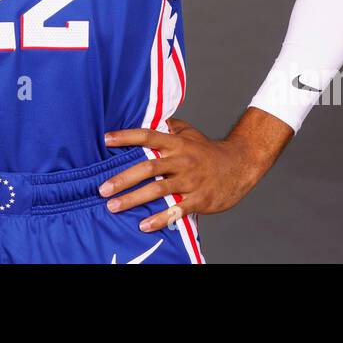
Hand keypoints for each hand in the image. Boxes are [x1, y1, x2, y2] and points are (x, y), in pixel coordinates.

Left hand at [99, 117, 262, 232]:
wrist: (240, 165)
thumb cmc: (208, 151)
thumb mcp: (189, 133)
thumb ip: (168, 127)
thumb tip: (146, 117)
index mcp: (177, 143)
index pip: (148, 136)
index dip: (126, 137)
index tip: (105, 139)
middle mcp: (182, 160)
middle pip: (148, 167)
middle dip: (123, 178)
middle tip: (102, 188)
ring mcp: (190, 180)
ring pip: (158, 190)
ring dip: (134, 199)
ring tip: (113, 207)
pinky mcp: (199, 199)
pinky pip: (176, 210)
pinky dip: (160, 219)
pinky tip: (144, 225)